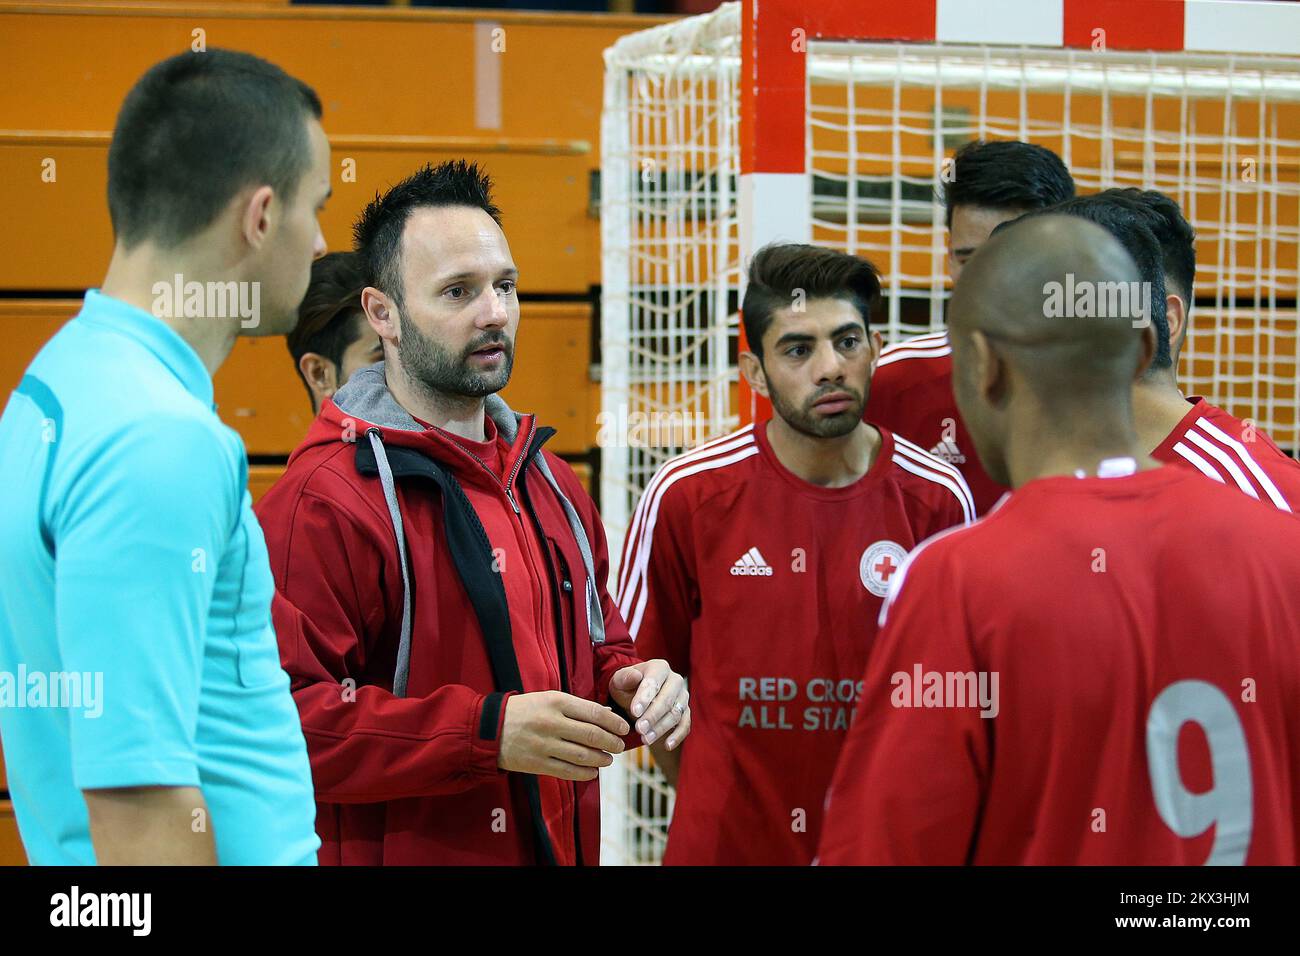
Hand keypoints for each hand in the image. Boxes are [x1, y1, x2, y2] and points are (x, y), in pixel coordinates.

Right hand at [497, 691, 629, 781]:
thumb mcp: (548, 699)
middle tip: (620, 746)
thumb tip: (606, 713)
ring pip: (583, 755)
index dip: (613, 722)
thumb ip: (576, 706)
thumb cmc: (524, 710)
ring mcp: (544, 744)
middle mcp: (551, 722)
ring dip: (601, 759)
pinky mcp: (537, 764)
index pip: (594, 712)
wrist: (490, 728)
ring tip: (608, 759)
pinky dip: (584, 773)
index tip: (624, 727)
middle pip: (592, 735)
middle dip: (611, 742)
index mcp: (556, 701)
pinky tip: (593, 772)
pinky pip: (567, 772)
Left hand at [608, 659, 690, 749]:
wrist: (635, 694)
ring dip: (661, 728)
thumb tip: (635, 676)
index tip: (635, 712)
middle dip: (653, 716)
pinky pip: (685, 724)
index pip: (654, 682)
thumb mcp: (620, 680)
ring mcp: (682, 696)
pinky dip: (677, 736)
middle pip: (667, 699)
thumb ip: (625, 677)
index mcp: (659, 667)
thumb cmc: (627, 686)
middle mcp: (675, 680)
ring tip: (646, 739)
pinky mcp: (685, 711)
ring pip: (676, 713)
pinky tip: (667, 745)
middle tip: (639, 729)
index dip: (645, 697)